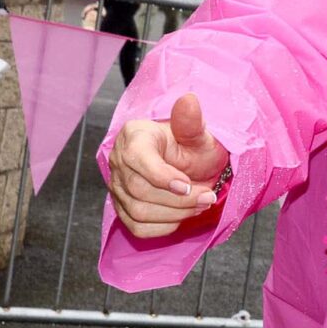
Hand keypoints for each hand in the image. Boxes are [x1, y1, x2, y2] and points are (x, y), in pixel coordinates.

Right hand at [108, 93, 229, 238]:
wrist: (189, 164)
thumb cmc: (191, 146)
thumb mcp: (198, 134)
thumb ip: (191, 122)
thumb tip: (189, 100)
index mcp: (134, 137)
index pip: (136, 159)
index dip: (161, 176)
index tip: (187, 185)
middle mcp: (119, 161)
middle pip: (139, 190)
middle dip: (179, 200)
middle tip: (208, 197)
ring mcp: (118, 186)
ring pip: (139, 211)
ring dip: (176, 214)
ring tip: (200, 204)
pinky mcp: (123, 207)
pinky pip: (138, 227)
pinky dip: (164, 226)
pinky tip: (181, 214)